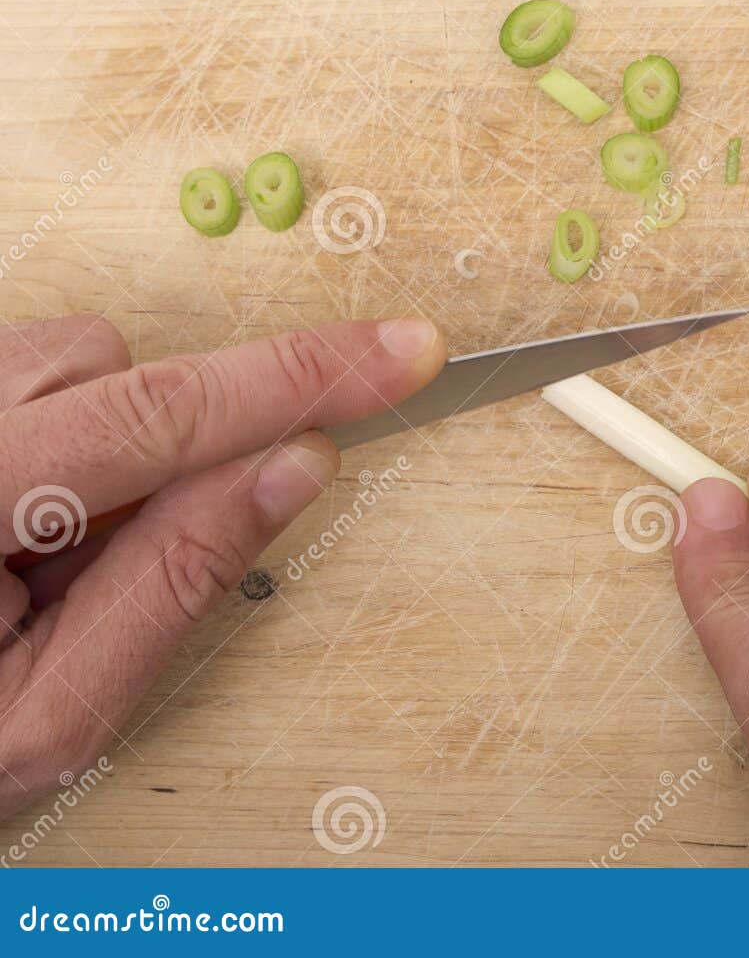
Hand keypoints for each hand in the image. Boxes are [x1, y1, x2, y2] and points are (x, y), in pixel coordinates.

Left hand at [0, 314, 446, 816]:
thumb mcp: (52, 713)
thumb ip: (175, 580)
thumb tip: (290, 468)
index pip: (153, 418)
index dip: (293, 380)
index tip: (395, 352)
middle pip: (102, 361)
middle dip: (154, 442)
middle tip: (101, 557)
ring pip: (63, 355)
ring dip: (95, 440)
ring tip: (41, 547)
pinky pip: (21, 375)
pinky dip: (50, 435)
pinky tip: (12, 522)